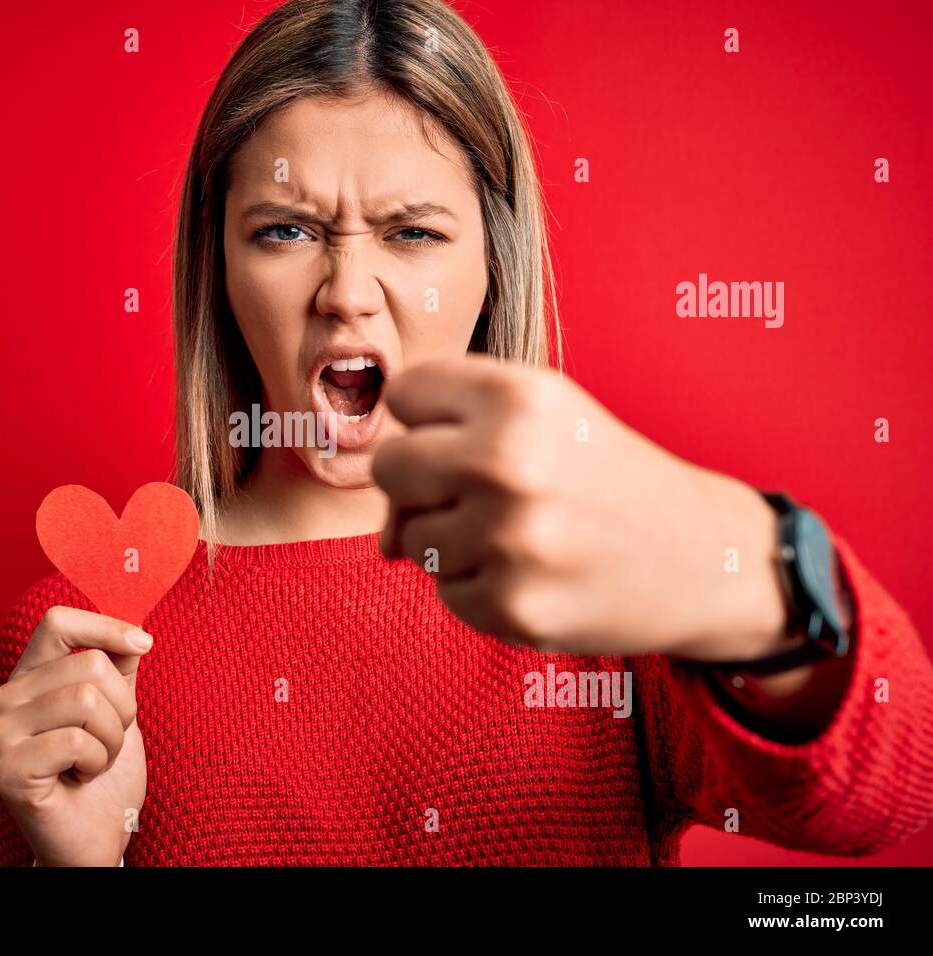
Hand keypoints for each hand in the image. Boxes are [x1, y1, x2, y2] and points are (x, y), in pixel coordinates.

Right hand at [0, 606, 149, 865]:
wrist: (97, 836)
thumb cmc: (104, 774)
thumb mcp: (118, 709)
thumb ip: (117, 668)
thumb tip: (133, 633)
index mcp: (28, 679)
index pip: (58, 622)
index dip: (106, 626)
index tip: (144, 645)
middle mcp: (5, 700)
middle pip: (88, 664)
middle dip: (122, 707)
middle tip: (108, 741)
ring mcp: (0, 735)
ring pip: (86, 699)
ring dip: (111, 738)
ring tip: (95, 761)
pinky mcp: (8, 769)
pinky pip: (77, 740)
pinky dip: (96, 762)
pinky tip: (81, 778)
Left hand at [372, 354, 790, 662]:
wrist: (702, 558)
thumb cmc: (604, 478)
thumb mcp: (545, 421)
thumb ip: (448, 441)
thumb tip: (385, 541)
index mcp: (517, 397)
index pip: (403, 394)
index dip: (430, 417)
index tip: (468, 432)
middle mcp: (506, 462)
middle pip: (389, 466)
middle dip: (421, 481)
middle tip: (484, 490)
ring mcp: (507, 539)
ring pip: (411, 537)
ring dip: (453, 540)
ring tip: (523, 533)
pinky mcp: (509, 606)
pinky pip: (444, 591)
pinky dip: (478, 586)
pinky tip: (533, 572)